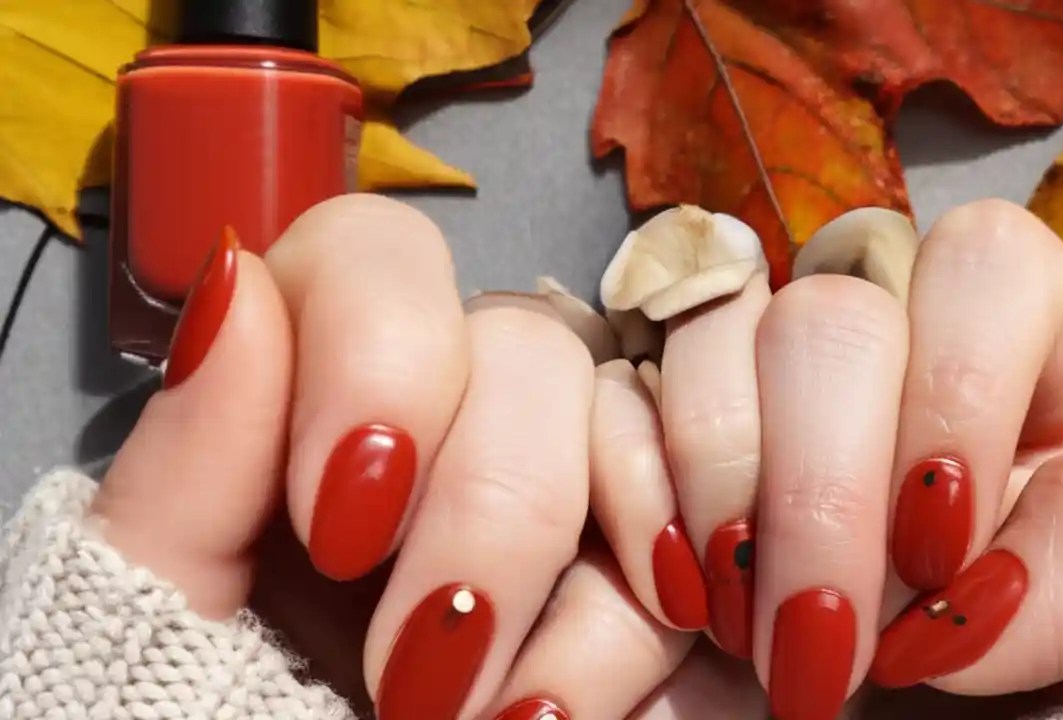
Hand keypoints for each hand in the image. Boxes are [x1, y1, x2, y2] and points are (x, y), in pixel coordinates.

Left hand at [90, 195, 695, 718]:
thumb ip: (197, 452)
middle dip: (495, 509)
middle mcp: (455, 436)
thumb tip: (237, 278)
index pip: (380, 263)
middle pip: (534, 347)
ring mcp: (565, 509)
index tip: (344, 523)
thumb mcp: (169, 612)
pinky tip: (570, 718)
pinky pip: (698, 558)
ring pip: (635, 443)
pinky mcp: (646, 593)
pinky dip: (643, 644)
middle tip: (421, 675)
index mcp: (322, 414)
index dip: (384, 350)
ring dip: (575, 599)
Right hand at [589, 200, 1062, 717]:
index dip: (960, 384)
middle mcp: (878, 376)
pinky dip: (628, 484)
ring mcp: (751, 407)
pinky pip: (605, 393)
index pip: (989, 265)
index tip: (939, 553)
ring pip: (711, 325)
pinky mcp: (647, 459)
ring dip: (723, 483)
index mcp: (1020, 386)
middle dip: (822, 483)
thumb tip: (993, 548)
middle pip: (834, 307)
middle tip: (826, 642)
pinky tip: (670, 597)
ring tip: (741, 633)